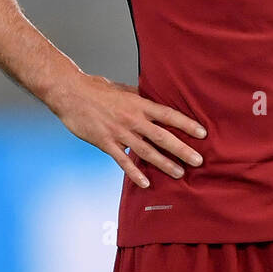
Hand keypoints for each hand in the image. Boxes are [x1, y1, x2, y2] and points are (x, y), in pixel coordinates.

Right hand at [47, 72, 205, 187]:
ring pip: (146, 152)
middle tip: (198, 161)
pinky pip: (123, 161)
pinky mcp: (105, 143)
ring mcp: (119, 133)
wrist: (70, 93)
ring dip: (164, 164)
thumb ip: (138, 98)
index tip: (202, 133)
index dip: (187, 124)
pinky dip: (134, 173)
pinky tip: (145, 183)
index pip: (168, 115)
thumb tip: (152, 100)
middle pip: (163, 137)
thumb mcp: (122, 89)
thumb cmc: (95, 89)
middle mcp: (132, 119)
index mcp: (138, 104)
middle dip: (182, 150)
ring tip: (179, 173)